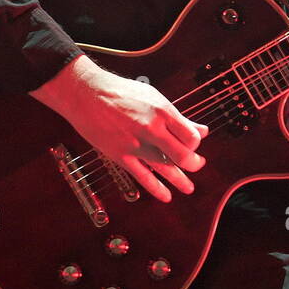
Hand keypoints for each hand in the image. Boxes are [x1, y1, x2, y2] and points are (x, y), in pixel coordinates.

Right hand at [30, 56, 207, 201]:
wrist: (86, 94)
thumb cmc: (121, 92)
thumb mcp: (154, 98)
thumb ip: (178, 117)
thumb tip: (201, 130)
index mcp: (162, 111)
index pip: (191, 136)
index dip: (196, 144)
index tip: (193, 144)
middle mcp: (150, 128)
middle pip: (182, 155)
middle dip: (193, 163)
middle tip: (197, 164)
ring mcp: (135, 143)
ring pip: (165, 168)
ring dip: (180, 181)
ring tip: (188, 188)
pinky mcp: (120, 155)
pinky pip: (142, 177)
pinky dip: (156, 189)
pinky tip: (166, 196)